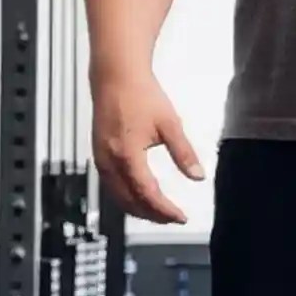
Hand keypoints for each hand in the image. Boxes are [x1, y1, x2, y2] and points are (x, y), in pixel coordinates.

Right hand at [92, 69, 204, 223]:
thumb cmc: (141, 96)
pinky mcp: (98, 155)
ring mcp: (100, 160)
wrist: (116, 77)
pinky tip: (140, 196)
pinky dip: (126, 197)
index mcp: (127, 155)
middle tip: (173, 218)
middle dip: (152, 214)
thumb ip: (184, 153)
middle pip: (130, 201)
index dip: (165, 210)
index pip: (147, 194)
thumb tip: (198, 177)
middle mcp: (109, 162)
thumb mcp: (170, 124)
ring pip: (117, 197)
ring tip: (160, 213)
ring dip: (138, 209)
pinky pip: (110, 186)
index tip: (181, 217)